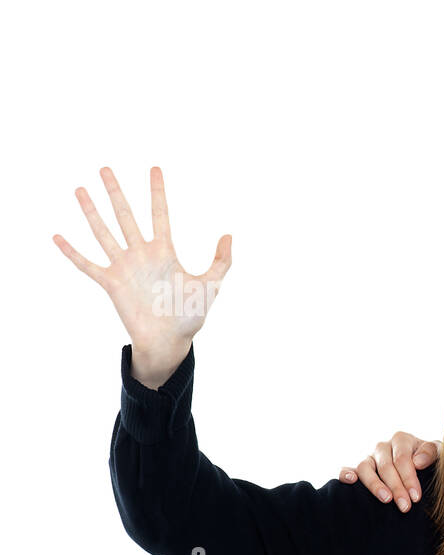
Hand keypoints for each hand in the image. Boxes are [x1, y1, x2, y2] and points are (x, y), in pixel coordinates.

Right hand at [54, 167, 231, 374]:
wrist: (170, 340)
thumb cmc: (191, 315)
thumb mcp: (212, 285)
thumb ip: (222, 261)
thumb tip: (229, 235)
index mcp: (165, 252)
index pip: (160, 214)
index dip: (157, 192)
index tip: (154, 169)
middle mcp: (142, 254)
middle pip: (126, 216)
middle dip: (116, 193)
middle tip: (105, 168)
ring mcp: (125, 267)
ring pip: (104, 233)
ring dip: (91, 212)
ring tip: (80, 190)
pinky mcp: (111, 284)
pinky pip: (88, 265)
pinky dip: (73, 252)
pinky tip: (57, 237)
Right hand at [340, 432, 441, 511]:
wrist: (426, 469)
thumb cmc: (433, 462)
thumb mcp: (440, 454)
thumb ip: (432, 453)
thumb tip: (418, 462)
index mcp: (402, 440)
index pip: (403, 459)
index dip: (409, 478)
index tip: (416, 497)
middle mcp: (383, 447)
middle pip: (386, 466)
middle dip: (397, 487)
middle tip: (405, 506)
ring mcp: (370, 458)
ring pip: (365, 467)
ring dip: (374, 484)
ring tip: (386, 500)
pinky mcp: (359, 469)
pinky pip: (347, 469)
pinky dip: (346, 474)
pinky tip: (351, 481)